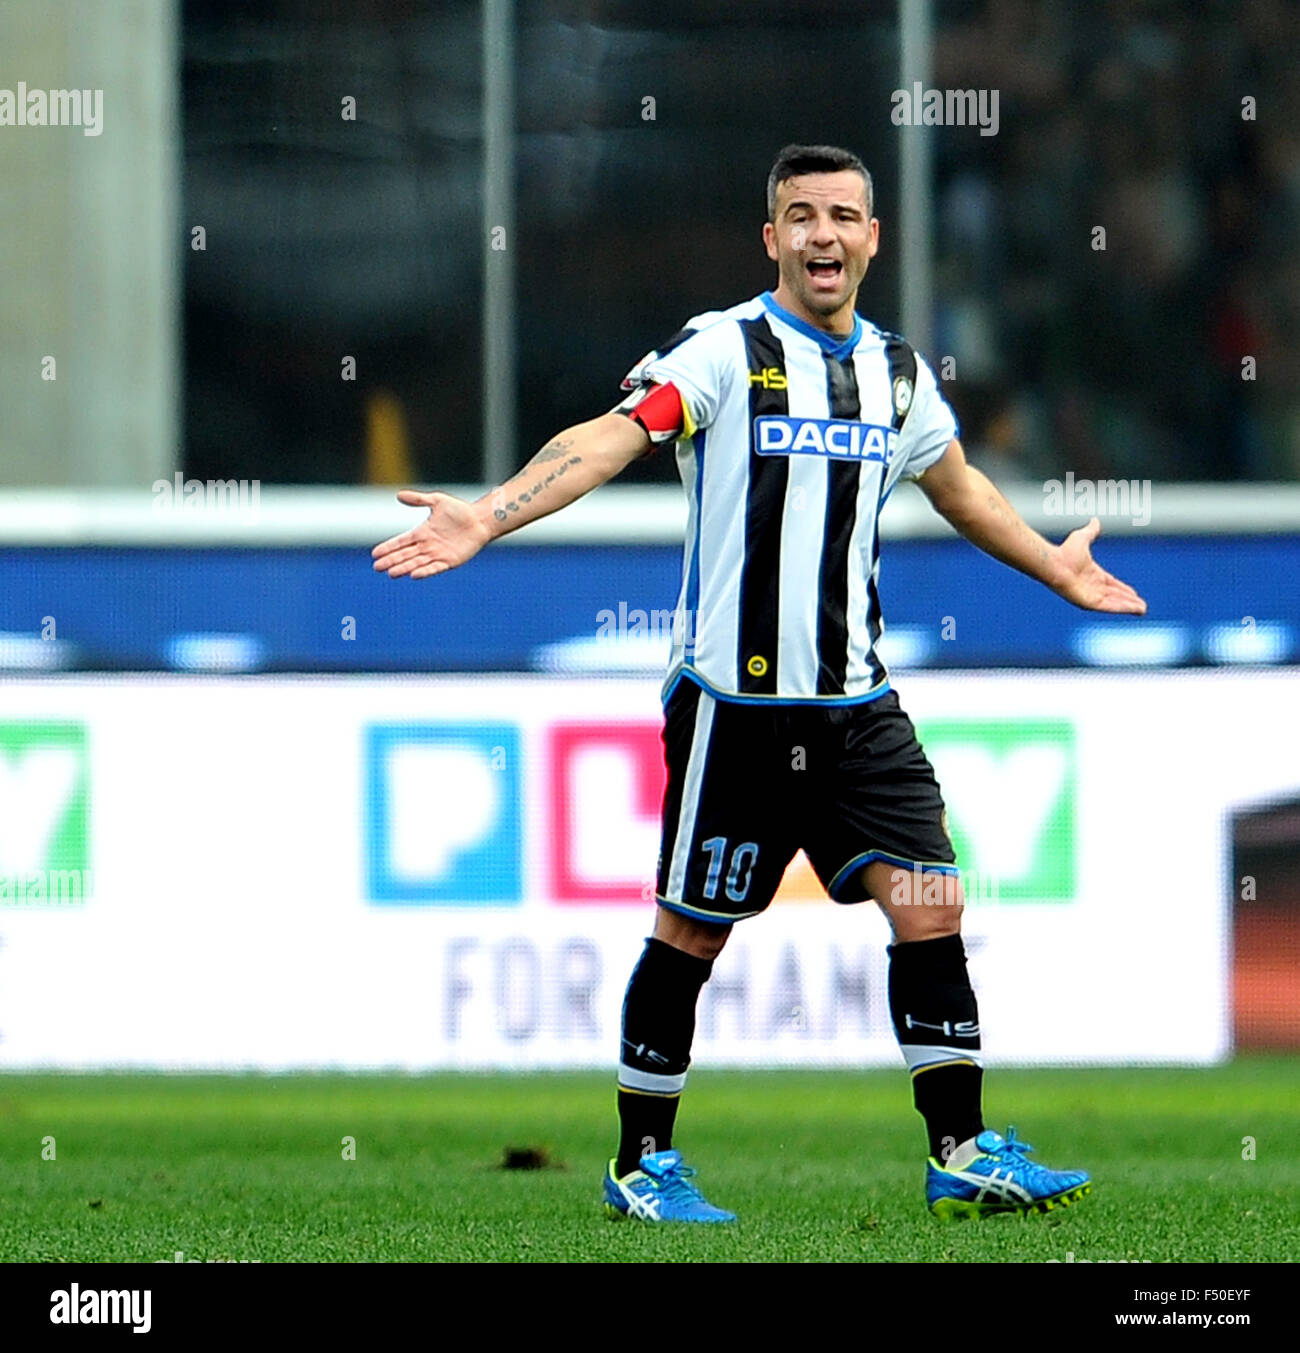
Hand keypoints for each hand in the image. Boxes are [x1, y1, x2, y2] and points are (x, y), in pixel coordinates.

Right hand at [371, 490, 491, 578]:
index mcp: (422, 533)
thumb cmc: (460, 510)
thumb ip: (418, 500)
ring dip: (404, 568)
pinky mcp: (450, 561)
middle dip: (391, 560)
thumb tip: (398, 495)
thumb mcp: (437, 501)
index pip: (401, 542)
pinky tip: (413, 575)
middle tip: (377, 567)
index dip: (389, 547)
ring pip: (417, 563)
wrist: (480, 520)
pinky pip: (434, 568)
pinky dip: (424, 571)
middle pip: (405, 555)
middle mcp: (428, 546)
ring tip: (391, 573)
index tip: (375, 553)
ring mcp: (438, 554)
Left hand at [1054, 517, 1146, 612]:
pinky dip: (1124, 608)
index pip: (1111, 584)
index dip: (1122, 588)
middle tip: (1142, 606)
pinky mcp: (1090, 603)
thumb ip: (1091, 531)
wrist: (1055, 563)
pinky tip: (1135, 609)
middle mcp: (1092, 586)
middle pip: (1115, 595)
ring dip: (1129, 607)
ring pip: (1115, 603)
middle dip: (1128, 600)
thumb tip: (1095, 520)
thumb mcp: (1082, 537)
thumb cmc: (1064, 552)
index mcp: (1092, 573)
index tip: (1133, 593)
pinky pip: (1111, 607)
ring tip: (1143, 610)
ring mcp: (1091, 596)